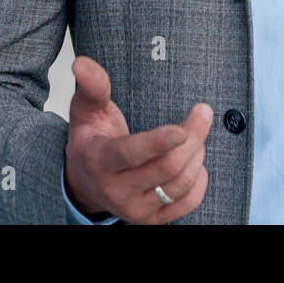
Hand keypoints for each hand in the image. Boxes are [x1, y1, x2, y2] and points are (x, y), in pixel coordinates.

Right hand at [64, 55, 212, 223]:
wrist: (86, 179)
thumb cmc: (91, 138)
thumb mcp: (85, 109)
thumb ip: (91, 85)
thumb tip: (81, 62)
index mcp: (99, 160)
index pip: (132, 154)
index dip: (159, 143)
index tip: (182, 129)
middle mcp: (116, 190)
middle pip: (165, 168)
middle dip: (191, 138)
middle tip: (203, 112)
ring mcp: (135, 209)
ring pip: (179, 185)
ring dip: (196, 155)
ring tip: (196, 133)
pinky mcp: (152, 220)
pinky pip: (187, 203)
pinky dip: (199, 180)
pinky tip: (195, 160)